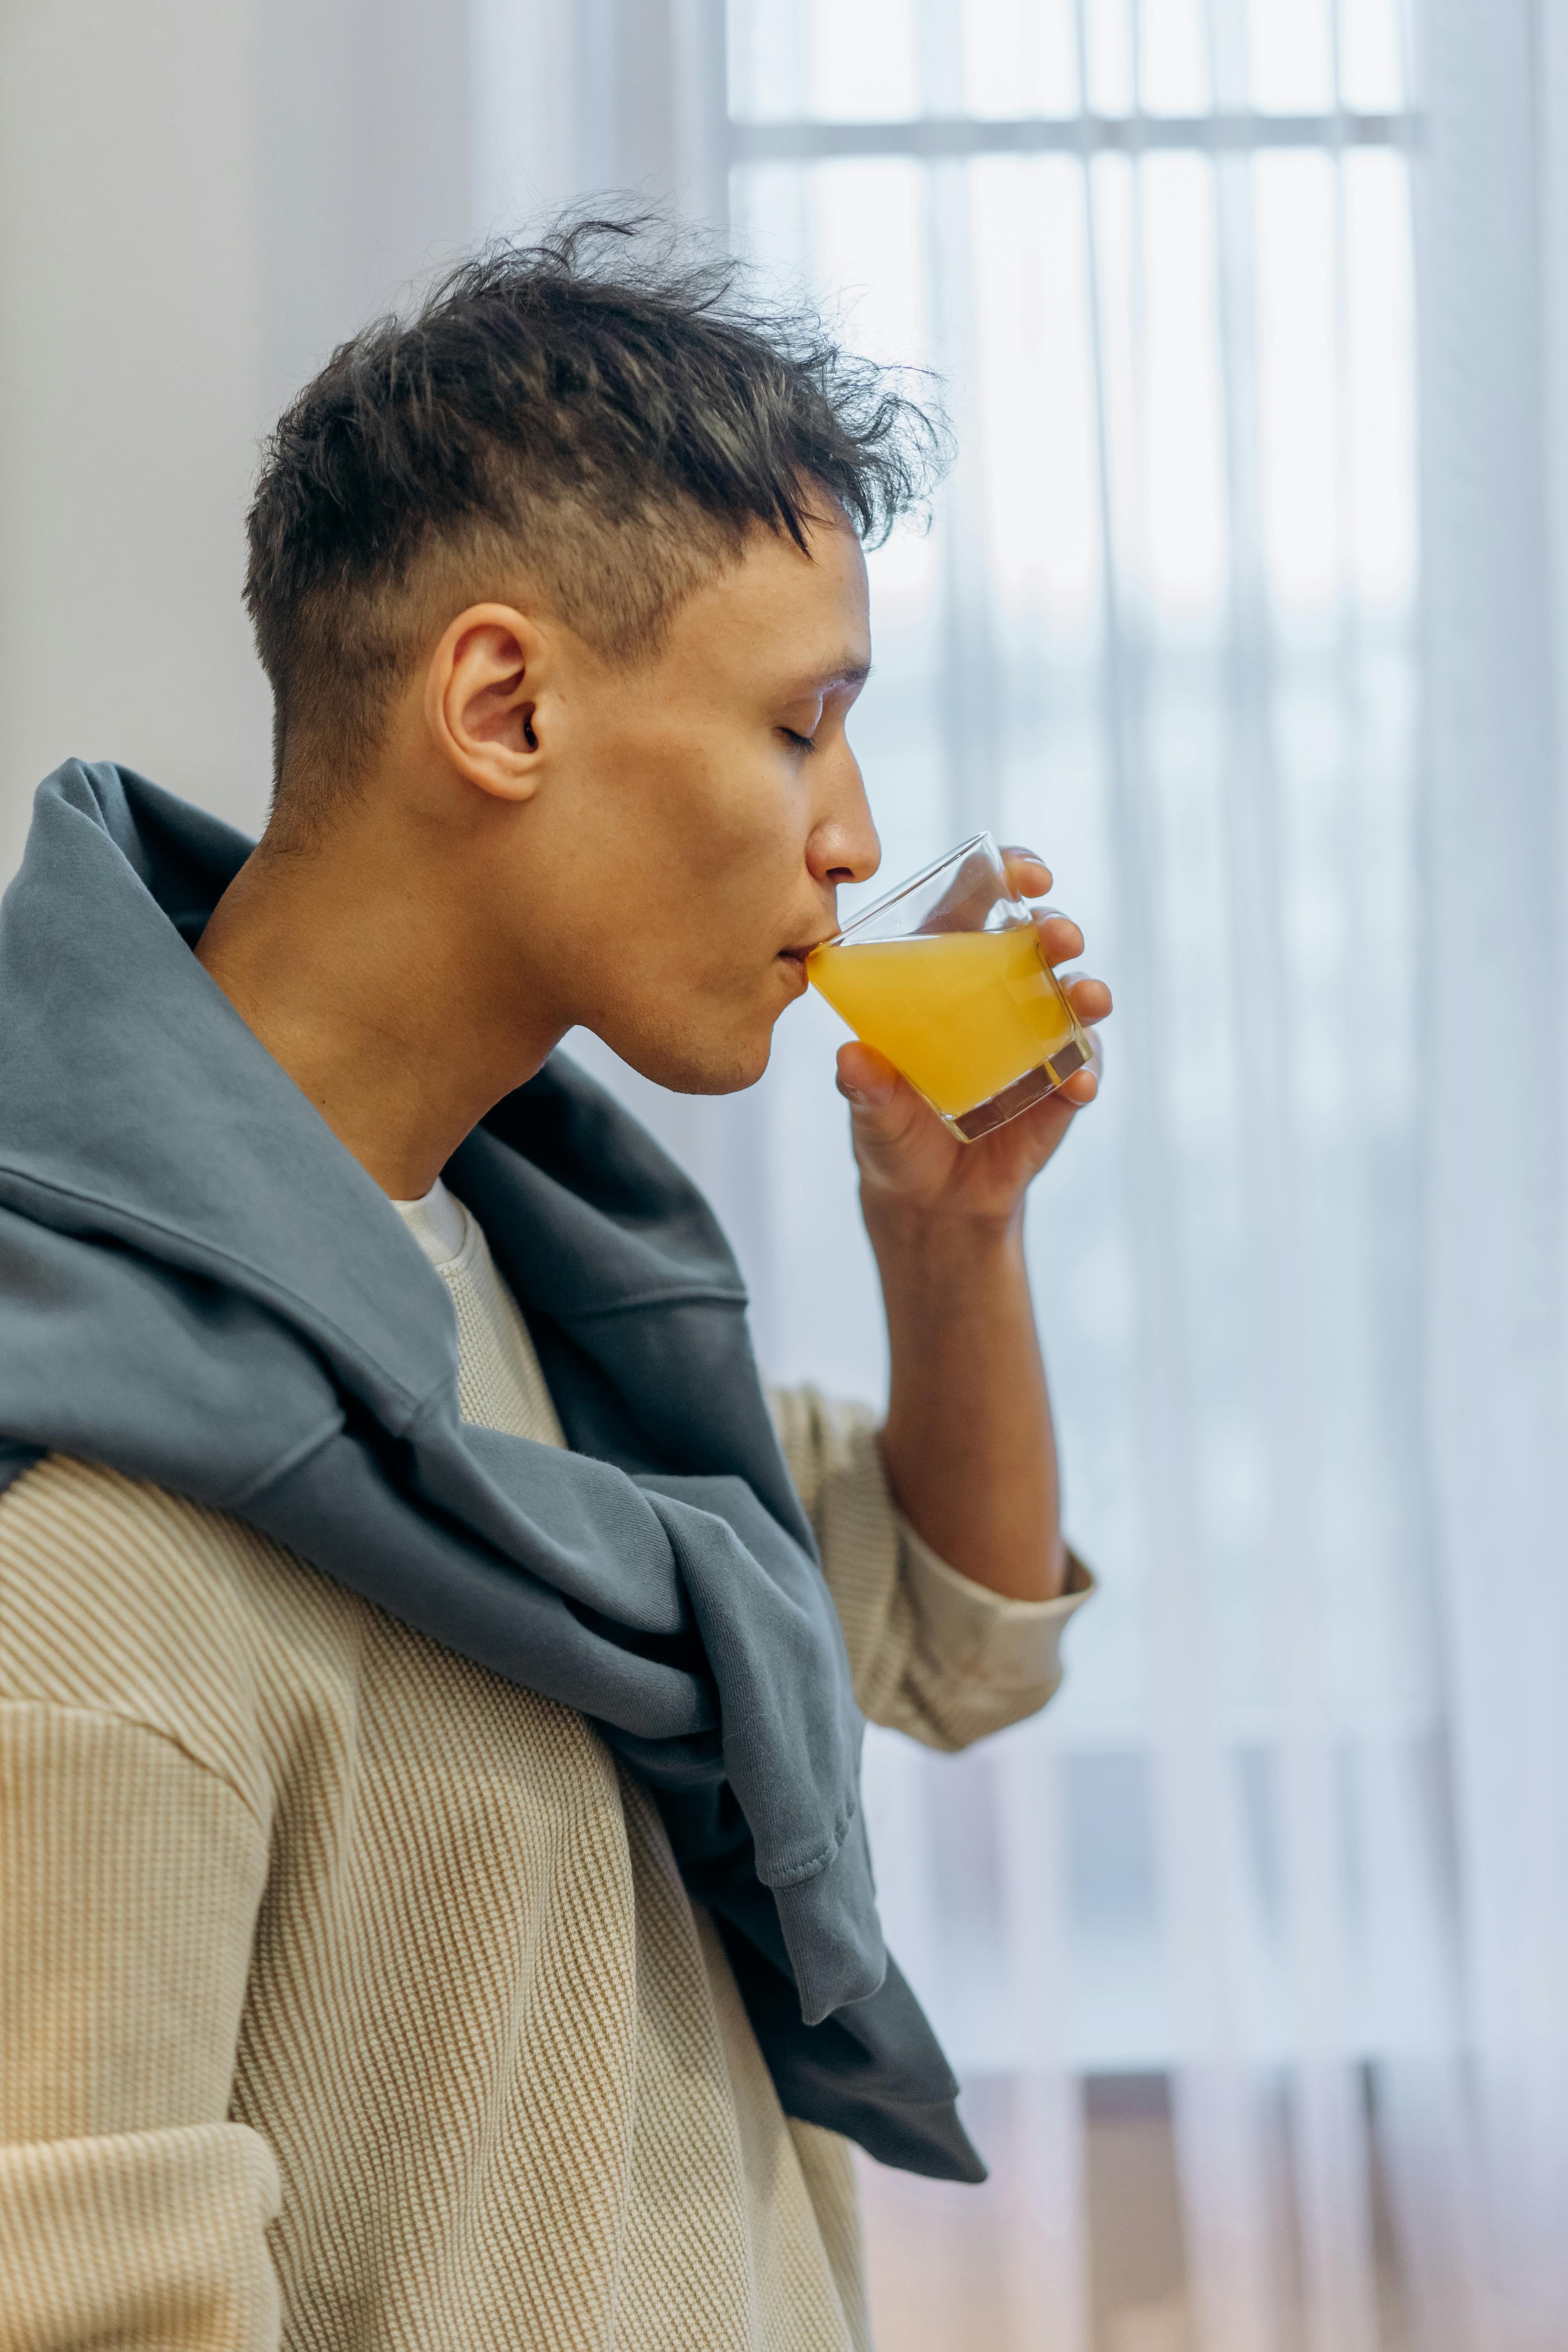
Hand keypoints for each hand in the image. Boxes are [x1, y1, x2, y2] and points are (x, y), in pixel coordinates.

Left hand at [836, 850, 1111, 1234]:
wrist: (929, 1201)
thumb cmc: (892, 1132)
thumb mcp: (870, 1109)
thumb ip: (865, 1087)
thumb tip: (853, 1059)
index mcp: (951, 977)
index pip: (984, 906)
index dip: (1010, 876)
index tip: (1025, 874)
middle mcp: (1002, 998)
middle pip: (1040, 943)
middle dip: (1057, 929)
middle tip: (1059, 935)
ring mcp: (1038, 1041)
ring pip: (1075, 998)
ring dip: (1087, 990)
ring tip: (1088, 998)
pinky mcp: (1061, 1089)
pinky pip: (1083, 1071)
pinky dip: (1085, 1073)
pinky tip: (1078, 1084)